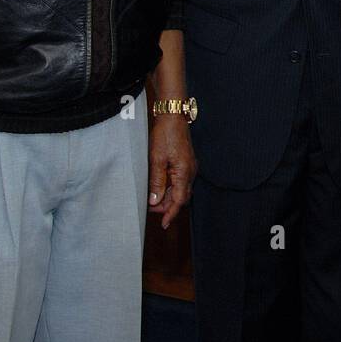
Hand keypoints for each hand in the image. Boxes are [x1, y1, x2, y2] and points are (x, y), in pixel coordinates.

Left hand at [148, 115, 196, 229]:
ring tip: (151, 198)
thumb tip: (155, 200)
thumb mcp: (157, 159)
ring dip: (167, 196)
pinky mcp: (186, 162)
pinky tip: (159, 186)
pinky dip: (169, 187)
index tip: (163, 224)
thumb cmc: (165, 135)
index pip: (179, 201)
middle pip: (180, 197)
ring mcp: (189, 167)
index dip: (171, 214)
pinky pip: (180, 180)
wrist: (173, 116)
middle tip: (150, 208)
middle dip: (166, 206)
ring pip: (180, 189)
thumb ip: (157, 181)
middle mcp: (190, 172)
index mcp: (184, 172)